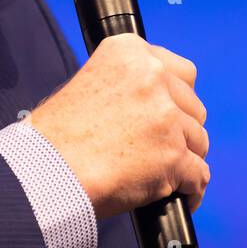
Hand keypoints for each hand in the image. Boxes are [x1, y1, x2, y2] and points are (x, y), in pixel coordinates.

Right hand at [26, 33, 208, 221]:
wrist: (47, 169)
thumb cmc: (57, 135)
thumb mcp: (89, 83)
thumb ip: (127, 84)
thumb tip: (157, 102)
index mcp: (129, 52)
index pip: (181, 70)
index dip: (176, 97)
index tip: (168, 112)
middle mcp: (152, 76)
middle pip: (193, 106)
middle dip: (182, 128)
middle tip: (161, 146)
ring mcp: (165, 117)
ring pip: (199, 140)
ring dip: (185, 157)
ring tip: (165, 174)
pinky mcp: (173, 155)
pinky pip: (199, 175)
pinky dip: (190, 187)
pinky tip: (179, 195)